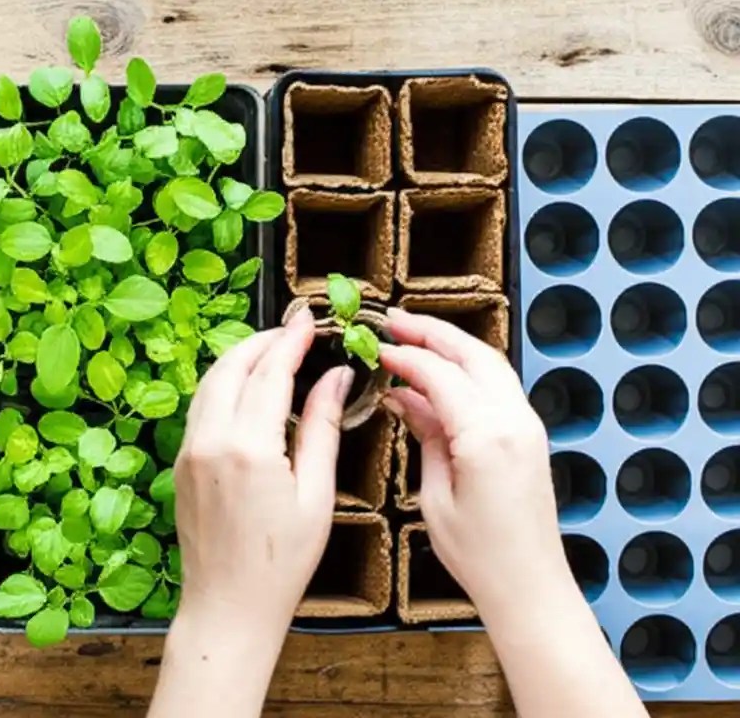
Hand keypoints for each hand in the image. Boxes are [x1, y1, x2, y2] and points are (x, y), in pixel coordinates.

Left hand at [174, 307, 352, 633]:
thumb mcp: (315, 495)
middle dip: (262, 341)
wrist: (227, 607)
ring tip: (271, 350)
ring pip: (210, 384)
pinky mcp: (181, 465)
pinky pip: (200, 409)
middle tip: (292, 329)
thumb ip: (322, 429)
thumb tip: (336, 378)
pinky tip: (246, 389)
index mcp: (249, 449)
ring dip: (239, 360)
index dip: (291, 340)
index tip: (309, 319)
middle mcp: (210, 442)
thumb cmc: (281, 564)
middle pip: (232, 367)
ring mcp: (189, 452)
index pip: (270, 373)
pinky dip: (223, 387)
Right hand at [379, 308, 570, 621]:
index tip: (377, 346)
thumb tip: (405, 400)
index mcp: (487, 435)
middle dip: (432, 332)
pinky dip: (467, 373)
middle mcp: (514, 422)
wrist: (528, 584)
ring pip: (490, 365)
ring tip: (414, 339)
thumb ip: (425, 436)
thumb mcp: (435, 495)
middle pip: (472, 354)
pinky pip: (497, 388)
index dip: (405, 356)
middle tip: (395, 321)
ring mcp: (527, 426)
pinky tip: (437, 381)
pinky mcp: (528, 437)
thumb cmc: (482, 554)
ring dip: (452, 347)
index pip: (440, 374)